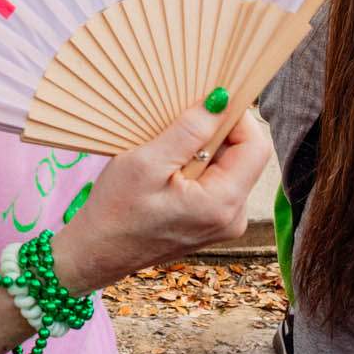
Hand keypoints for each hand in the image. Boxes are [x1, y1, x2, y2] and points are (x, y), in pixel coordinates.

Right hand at [51, 103, 270, 293]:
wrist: (97, 252)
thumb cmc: (116, 211)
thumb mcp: (147, 163)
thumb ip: (189, 130)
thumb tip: (222, 100)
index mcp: (222, 204)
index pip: (256, 146)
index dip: (237, 118)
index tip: (208, 103)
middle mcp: (232, 217)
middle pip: (244, 156)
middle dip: (215, 135)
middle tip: (177, 129)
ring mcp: (224, 223)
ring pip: (230, 167)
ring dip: (204, 151)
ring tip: (167, 155)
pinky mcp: (212, 223)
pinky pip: (217, 182)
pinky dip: (198, 168)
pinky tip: (168, 172)